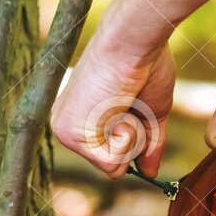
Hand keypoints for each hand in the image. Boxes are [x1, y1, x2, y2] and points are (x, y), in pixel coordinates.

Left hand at [50, 33, 177, 177]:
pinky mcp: (68, 134)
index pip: (113, 155)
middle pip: (113, 166)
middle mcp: (67, 126)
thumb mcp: (151, 112)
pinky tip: (119, 107)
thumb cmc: (145, 65)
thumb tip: (150, 173)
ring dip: (132, 136)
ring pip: (113, 168)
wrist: (133, 41)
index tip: (133, 103)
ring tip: (124, 101)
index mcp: (81, 118)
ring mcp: (64, 131)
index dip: (136, 137)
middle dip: (135, 138)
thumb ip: (148, 144)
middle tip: (130, 102)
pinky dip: (127, 138)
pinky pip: (112, 164)